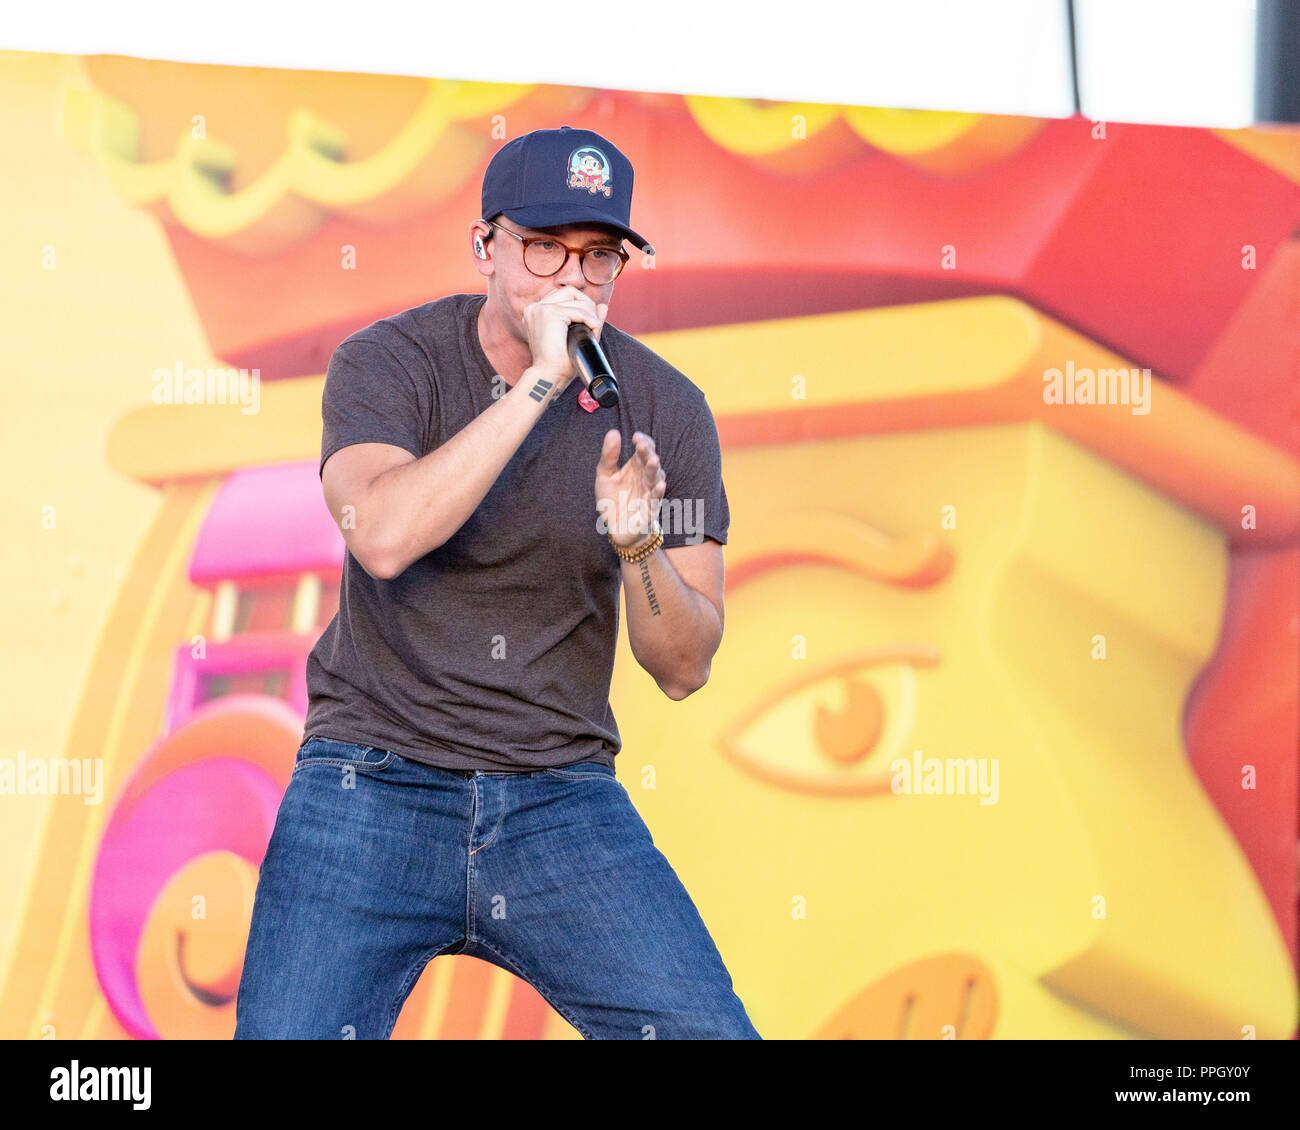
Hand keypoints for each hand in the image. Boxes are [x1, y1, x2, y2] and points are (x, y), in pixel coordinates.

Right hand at [522, 285, 607, 386]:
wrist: (549, 378)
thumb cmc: (559, 364)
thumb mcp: (575, 337)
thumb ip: (587, 319)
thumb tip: (603, 306)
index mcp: (536, 312)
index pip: (563, 295)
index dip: (581, 306)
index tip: (589, 323)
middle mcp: (535, 308)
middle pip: (571, 292)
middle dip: (588, 306)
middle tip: (593, 326)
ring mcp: (541, 309)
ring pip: (578, 300)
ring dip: (591, 315)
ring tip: (593, 332)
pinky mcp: (551, 314)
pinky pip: (580, 311)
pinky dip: (591, 321)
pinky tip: (592, 333)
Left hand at [595, 430, 666, 548]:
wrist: (615, 527)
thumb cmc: (612, 499)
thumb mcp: (604, 475)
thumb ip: (609, 455)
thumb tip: (613, 432)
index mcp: (636, 467)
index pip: (645, 450)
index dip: (643, 442)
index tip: (635, 438)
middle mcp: (646, 478)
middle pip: (651, 462)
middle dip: (648, 454)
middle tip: (642, 446)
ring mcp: (649, 493)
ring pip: (656, 479)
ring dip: (655, 470)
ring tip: (653, 461)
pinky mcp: (649, 509)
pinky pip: (655, 500)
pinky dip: (658, 493)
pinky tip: (659, 485)